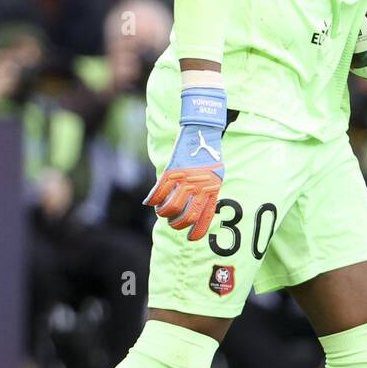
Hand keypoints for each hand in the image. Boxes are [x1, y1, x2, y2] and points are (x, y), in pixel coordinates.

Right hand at [144, 87, 226, 241]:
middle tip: (174, 223)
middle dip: (177, 224)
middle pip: (185, 217)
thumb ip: (209, 191)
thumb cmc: (210, 152)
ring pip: (170, 208)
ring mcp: (184, 180)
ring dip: (163, 213)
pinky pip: (158, 192)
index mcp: (212, 189)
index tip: (190, 238)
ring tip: (163, 211)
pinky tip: (150, 202)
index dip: (196, 231)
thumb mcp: (216, 173)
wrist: (203, 129)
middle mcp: (198, 187)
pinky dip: (152, 200)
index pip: (204, 218)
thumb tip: (203, 210)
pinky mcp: (171, 171)